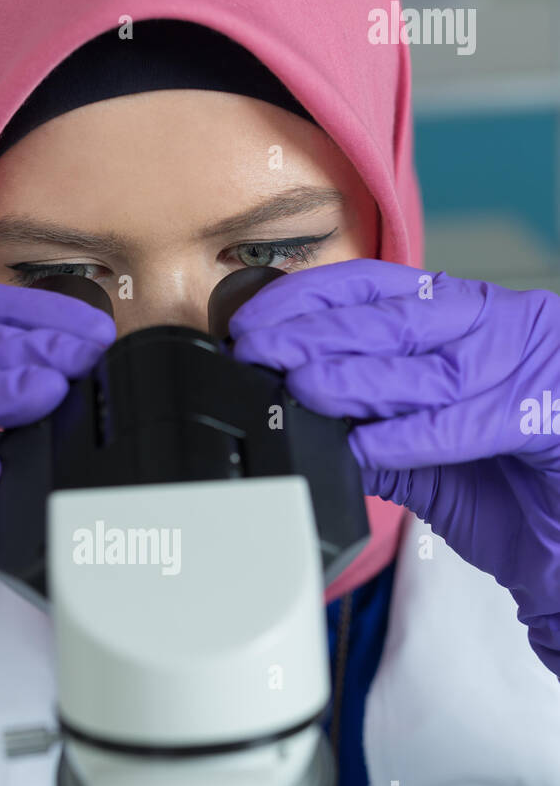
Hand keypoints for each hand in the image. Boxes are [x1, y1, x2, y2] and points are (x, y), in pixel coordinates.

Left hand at [229, 260, 559, 677]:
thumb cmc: (523, 496)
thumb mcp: (434, 460)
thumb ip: (378, 437)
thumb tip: (305, 422)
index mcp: (477, 321)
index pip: (382, 289)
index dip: (313, 300)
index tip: (255, 320)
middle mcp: (505, 330)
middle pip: (393, 320)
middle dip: (315, 333)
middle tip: (257, 349)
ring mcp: (532, 368)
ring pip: (423, 365)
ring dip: (353, 376)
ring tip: (299, 387)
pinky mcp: (549, 416)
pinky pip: (464, 421)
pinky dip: (408, 435)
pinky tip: (363, 444)